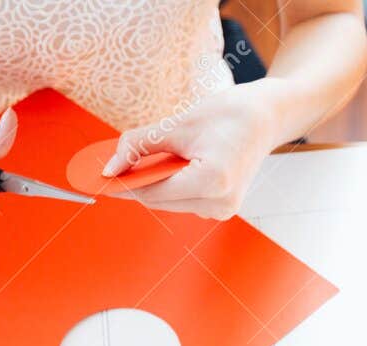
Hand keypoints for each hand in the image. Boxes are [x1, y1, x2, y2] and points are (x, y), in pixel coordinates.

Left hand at [101, 81, 280, 219]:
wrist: (267, 117)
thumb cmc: (229, 114)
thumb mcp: (178, 123)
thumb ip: (139, 145)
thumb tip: (110, 168)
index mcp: (211, 182)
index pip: (152, 191)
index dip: (124, 183)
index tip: (99, 177)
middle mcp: (218, 204)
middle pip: (158, 200)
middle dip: (137, 182)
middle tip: (115, 164)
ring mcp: (221, 210)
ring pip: (168, 202)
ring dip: (155, 183)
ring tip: (161, 155)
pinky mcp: (221, 209)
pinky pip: (183, 201)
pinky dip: (172, 185)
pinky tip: (177, 164)